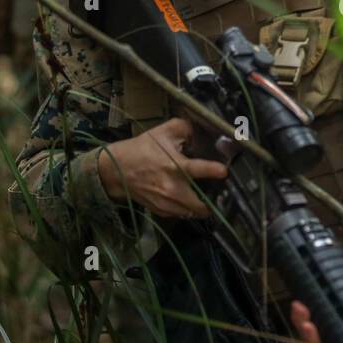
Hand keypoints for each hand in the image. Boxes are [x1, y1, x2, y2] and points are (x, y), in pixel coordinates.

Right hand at [96, 117, 226, 218]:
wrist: (117, 170)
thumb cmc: (142, 149)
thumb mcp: (163, 131)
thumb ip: (185, 128)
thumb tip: (202, 132)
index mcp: (175, 166)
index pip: (199, 169)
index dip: (214, 170)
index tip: (225, 172)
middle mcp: (172, 188)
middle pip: (200, 205)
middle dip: (212, 201)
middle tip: (219, 195)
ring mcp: (166, 202)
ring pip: (192, 213)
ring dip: (200, 207)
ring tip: (204, 198)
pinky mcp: (160, 211)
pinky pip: (180, 214)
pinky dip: (186, 209)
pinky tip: (186, 200)